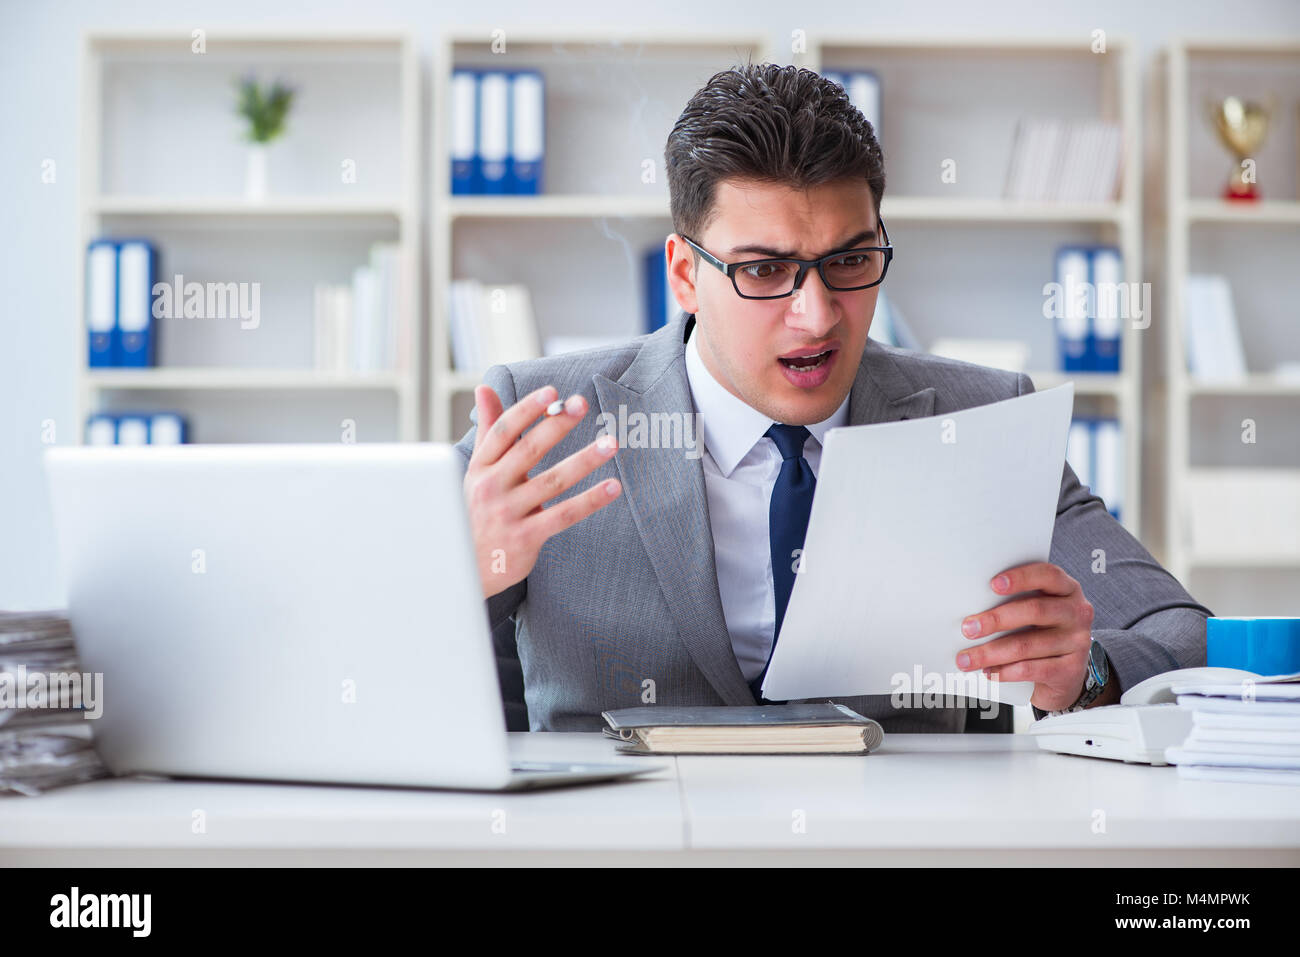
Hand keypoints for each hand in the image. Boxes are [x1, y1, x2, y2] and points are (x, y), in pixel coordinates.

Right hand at [464, 383, 621, 598]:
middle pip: (528, 450)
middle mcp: (491, 487)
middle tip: (582, 404)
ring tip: (610, 443)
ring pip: (552, 481)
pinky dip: (590, 500)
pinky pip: (564, 515)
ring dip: (583, 460)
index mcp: (480, 466)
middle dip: (556, 425)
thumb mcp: (477, 470)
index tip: (552, 392)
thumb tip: (485, 388)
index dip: (527, 410)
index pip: (503, 431)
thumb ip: (489, 430)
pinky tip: (612, 487)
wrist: (463, 568)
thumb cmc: (476, 511)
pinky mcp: (526, 538)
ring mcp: (508, 514)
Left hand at [954, 561, 1095, 711]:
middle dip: (996, 619)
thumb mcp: (1037, 612)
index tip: (993, 584)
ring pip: (1026, 645)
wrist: (1065, 672)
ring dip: (990, 652)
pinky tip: (989, 672)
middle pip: (1035, 611)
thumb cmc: (1043, 632)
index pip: (1048, 575)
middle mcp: (1077, 613)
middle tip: (968, 628)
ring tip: (967, 658)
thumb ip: (1016, 602)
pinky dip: (1004, 671)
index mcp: (1067, 589)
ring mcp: (1077, 642)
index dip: (1021, 578)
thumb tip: (974, 610)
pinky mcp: (1071, 669)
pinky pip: (1031, 669)